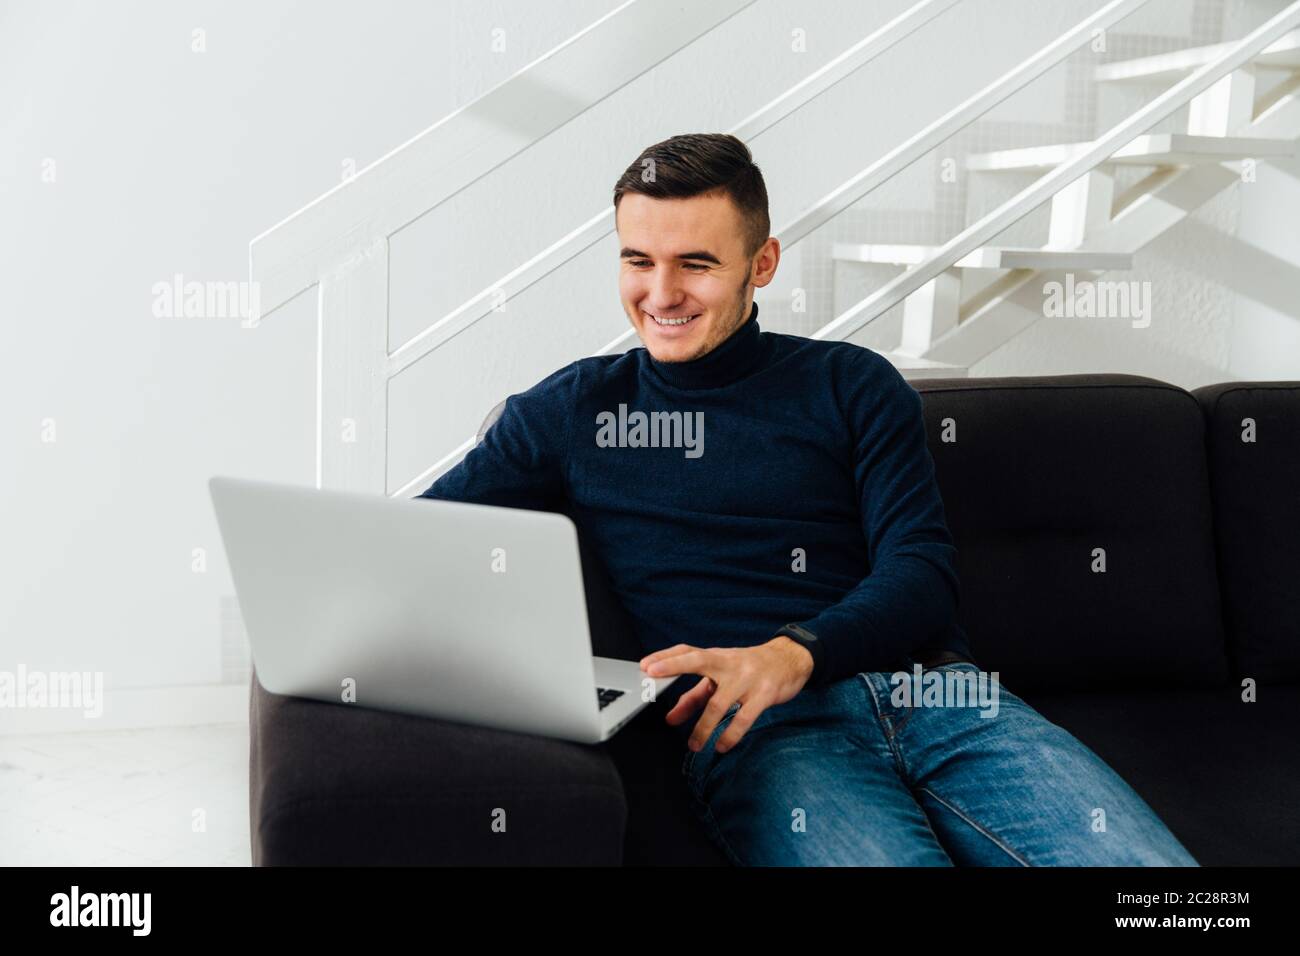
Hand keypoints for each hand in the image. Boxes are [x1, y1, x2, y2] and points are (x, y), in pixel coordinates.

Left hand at [639, 637, 813, 754]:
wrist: (790, 660)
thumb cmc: (748, 669)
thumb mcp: (721, 678)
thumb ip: (694, 697)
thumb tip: (670, 719)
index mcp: (717, 657)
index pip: (687, 651)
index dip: (665, 657)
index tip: (645, 665)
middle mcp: (729, 663)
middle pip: (699, 661)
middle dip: (674, 665)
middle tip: (653, 674)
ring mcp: (747, 679)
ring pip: (719, 703)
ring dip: (703, 727)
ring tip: (693, 745)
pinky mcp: (764, 695)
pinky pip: (744, 718)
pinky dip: (730, 735)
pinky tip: (721, 746)